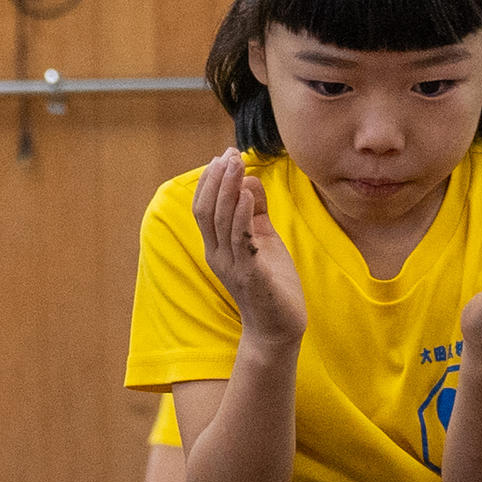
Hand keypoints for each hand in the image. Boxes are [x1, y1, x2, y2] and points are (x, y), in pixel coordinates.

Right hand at [194, 149, 303, 350]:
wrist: (278, 327)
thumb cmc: (271, 283)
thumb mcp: (263, 240)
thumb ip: (256, 211)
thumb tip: (250, 180)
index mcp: (217, 247)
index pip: (203, 208)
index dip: (209, 181)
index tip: (222, 157)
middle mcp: (217, 255)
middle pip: (206, 210)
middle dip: (217, 179)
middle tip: (228, 154)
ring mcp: (231, 265)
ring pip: (221, 220)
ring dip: (229, 189)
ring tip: (238, 164)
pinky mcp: (250, 274)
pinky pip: (241, 240)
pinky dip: (243, 214)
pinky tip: (249, 194)